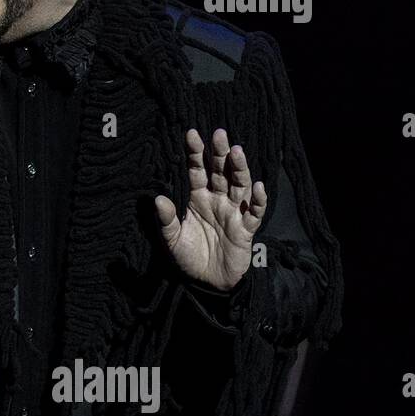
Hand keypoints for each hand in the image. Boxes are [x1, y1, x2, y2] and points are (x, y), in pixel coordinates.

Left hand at [154, 128, 266, 291]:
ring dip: (239, 169)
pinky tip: (257, 188)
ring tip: (237, 152)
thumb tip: (157, 198)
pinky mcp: (246, 230)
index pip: (197, 170)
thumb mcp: (172, 238)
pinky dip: (257, 201)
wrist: (206, 282)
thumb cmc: (189, 257)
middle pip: (221, 172)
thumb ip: (167, 219)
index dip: (195, 153)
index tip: (191, 134)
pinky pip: (254, 213)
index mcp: (198, 199)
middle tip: (219, 134)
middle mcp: (217, 201)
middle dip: (220, 154)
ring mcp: (233, 214)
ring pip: (239, 186)